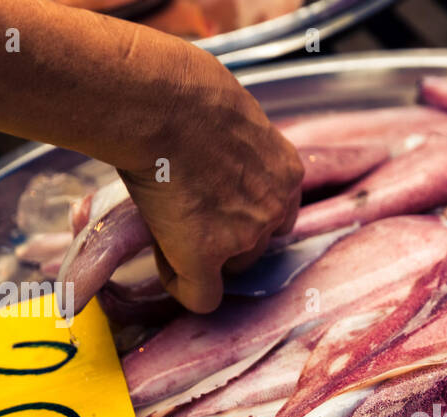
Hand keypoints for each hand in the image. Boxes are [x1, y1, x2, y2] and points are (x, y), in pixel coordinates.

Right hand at [119, 45, 301, 312]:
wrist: (160, 102)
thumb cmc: (182, 90)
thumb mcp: (229, 116)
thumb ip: (235, 147)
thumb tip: (210, 155)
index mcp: (286, 171)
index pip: (278, 213)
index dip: (245, 213)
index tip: (217, 203)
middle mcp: (274, 207)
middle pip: (259, 245)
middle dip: (228, 237)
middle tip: (189, 216)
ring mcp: (244, 235)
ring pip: (232, 268)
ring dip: (205, 256)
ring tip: (169, 227)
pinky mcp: (206, 255)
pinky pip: (202, 296)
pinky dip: (182, 285)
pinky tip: (165, 262)